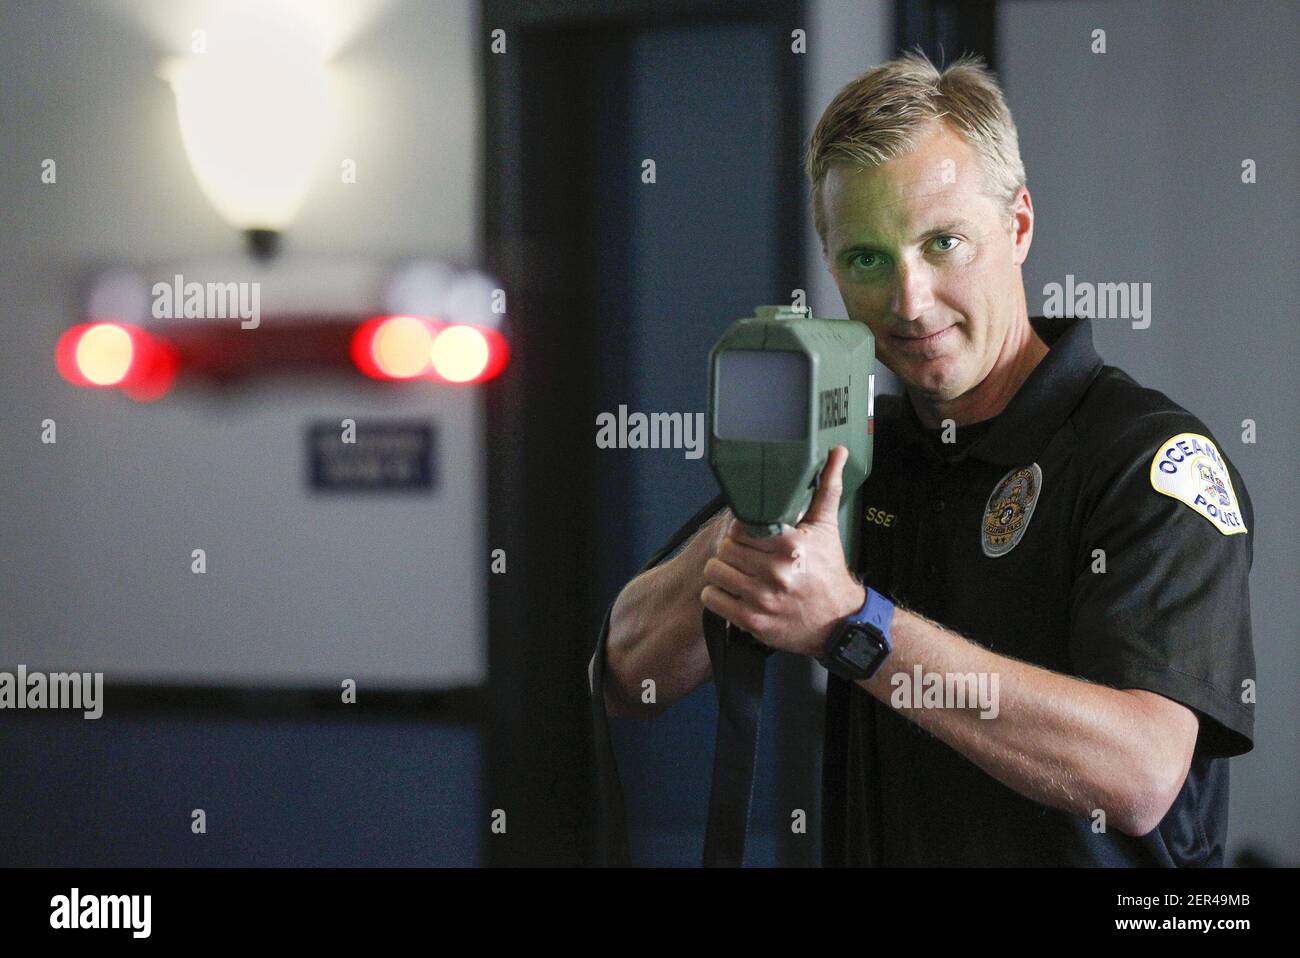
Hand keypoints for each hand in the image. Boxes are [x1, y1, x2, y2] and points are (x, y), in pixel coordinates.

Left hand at [700, 446, 865, 656]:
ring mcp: (763, 599)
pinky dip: (717, 595)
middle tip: (743, 555)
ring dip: (720, 572)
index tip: (749, 535)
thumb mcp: (827, 528)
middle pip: (725, 549)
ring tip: (736, 572)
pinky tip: (732, 592)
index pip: (741, 527)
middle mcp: (777, 572)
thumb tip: (838, 452)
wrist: (839, 622)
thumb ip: (827, 488)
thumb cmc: (828, 572)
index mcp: (791, 545)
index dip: (741, 530)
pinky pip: (713, 600)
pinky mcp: (753, 622)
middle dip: (731, 551)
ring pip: (714, 572)